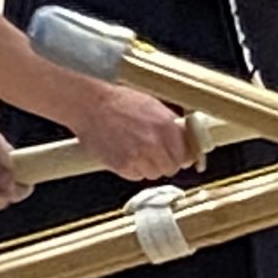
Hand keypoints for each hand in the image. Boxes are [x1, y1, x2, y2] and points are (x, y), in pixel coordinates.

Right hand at [71, 85, 192, 181]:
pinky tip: (126, 154)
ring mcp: (138, 156)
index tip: (181, 157)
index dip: (182, 156)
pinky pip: (136, 176)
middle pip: (171, 168)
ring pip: (154, 174)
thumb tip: (186, 140)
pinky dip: (133, 169)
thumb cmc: (120, 102)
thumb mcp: (154, 106)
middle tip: (157, 155)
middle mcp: (155, 143)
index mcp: (166, 126)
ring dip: (149, 167)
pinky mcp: (122, 166)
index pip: (186, 154)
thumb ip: (172, 125)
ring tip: (138, 152)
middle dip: (166, 162)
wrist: (91, 105)